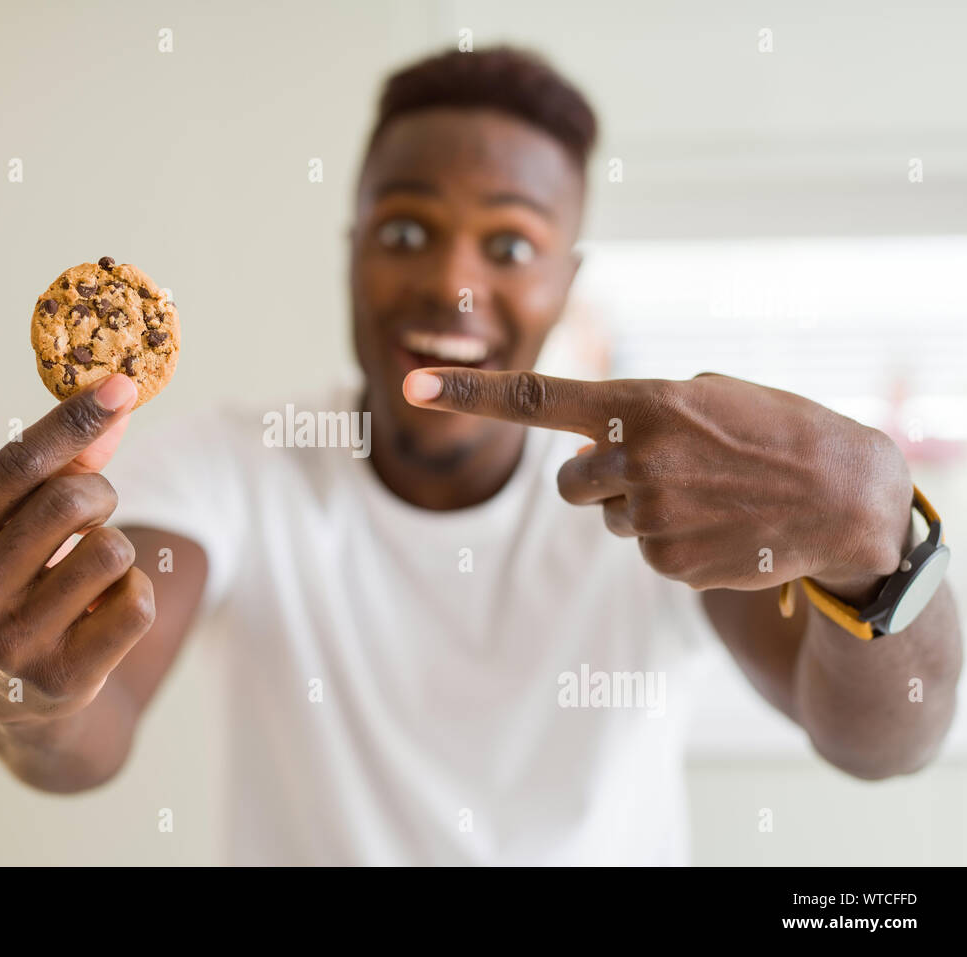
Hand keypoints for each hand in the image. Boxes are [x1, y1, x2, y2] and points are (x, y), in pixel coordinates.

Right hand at [0, 374, 154, 724]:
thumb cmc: (12, 588)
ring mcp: (8, 648)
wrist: (13, 703)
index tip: (122, 385)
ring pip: (111, 550)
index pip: (14, 465)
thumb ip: (60, 466)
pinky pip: (137, 602)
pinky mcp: (62, 680)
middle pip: (67, 501)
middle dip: (98, 493)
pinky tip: (103, 614)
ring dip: (116, 550)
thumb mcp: (9, 531)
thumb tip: (118, 402)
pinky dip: (135, 594)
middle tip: (92, 512)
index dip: (73, 420)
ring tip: (89, 574)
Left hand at [404, 368, 912, 594]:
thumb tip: (589, 442)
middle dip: (600, 480)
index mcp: (643, 404)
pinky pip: (643, 551)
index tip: (413, 380)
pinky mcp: (668, 564)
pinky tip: (718, 527)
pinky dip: (671, 542)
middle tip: (660, 471)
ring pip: (609, 518)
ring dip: (642, 509)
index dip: (469, 391)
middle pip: (571, 482)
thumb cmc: (774, 431)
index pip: (537, 398)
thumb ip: (638, 411)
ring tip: (705, 496)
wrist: (845, 498)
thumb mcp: (707, 395)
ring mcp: (652, 515)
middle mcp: (637, 458)